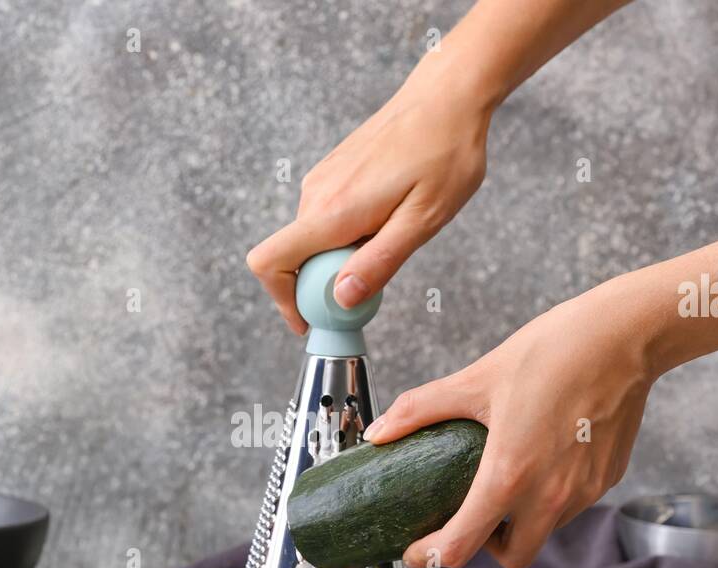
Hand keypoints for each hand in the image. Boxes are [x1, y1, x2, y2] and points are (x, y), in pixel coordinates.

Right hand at [247, 58, 492, 332]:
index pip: (270, 262)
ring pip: (311, 241)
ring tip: (388, 246)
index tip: (310, 320)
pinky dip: (342, 238)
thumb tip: (341, 299)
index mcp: (332, 212)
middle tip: (369, 293)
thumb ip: (379, 263)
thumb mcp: (422, 221)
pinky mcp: (332, 173)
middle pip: (292, 260)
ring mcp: (322, 181)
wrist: (446, 97)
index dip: (281, 300)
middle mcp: (316, 195)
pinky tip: (385, 223)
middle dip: (321, 287)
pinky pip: (323, 220)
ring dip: (337, 260)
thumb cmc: (444, 155)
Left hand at [363, 280, 656, 567]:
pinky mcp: (607, 479)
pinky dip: (548, 498)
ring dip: (519, 522)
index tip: (417, 549)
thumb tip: (379, 432)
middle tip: (466, 515)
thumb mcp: (474, 380)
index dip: (431, 556)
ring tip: (503, 479)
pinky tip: (539, 459)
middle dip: (483, 547)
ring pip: (544, 532)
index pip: (462, 547)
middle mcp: (551, 496)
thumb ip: (420, 410)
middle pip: (510, 558)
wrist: (625, 336)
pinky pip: (570, 506)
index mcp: (510, 476)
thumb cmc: (552, 352)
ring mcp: (583, 491)